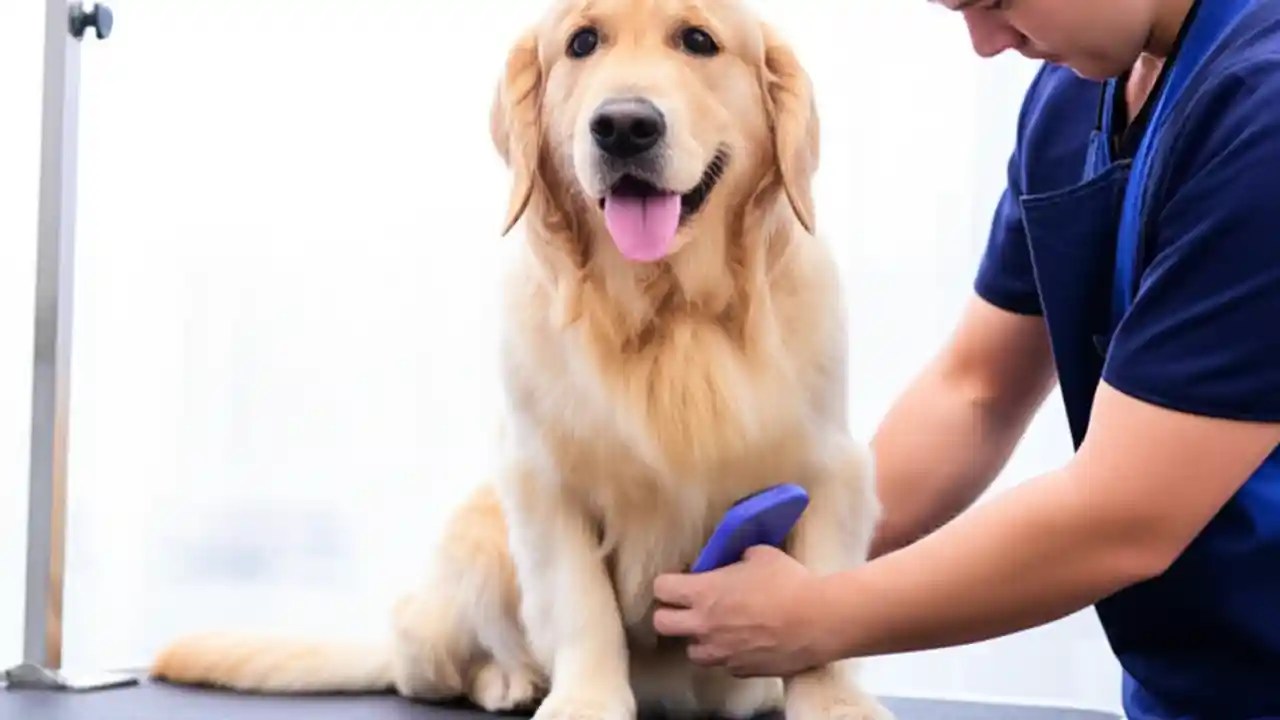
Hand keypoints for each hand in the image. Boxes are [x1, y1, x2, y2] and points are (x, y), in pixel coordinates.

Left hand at [651, 545, 827, 677]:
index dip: (667, 584)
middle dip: (670, 615)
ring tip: (717, 629)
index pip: (661, 588)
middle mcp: (704, 625)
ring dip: (699, 639)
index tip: (679, 582)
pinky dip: (728, 654)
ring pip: (691, 651)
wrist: (818, 621)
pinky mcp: (739, 670)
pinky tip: (745, 643)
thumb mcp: (761, 555)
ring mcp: (720, 652)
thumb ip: (738, 559)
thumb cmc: (789, 583)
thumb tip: (736, 562)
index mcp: (704, 592)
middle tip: (687, 608)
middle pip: (661, 624)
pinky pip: (722, 664)